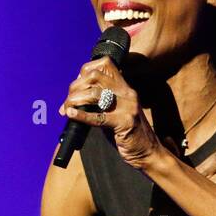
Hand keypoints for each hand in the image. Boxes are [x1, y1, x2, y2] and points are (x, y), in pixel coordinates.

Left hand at [58, 57, 165, 172]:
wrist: (148, 152)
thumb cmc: (128, 134)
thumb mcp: (115, 111)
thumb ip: (100, 102)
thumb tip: (74, 97)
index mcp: (124, 88)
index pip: (104, 64)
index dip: (85, 71)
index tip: (76, 85)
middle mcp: (127, 93)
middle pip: (95, 76)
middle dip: (76, 86)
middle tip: (68, 100)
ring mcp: (127, 107)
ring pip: (94, 94)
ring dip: (75, 100)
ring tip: (66, 109)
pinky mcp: (124, 123)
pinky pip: (98, 117)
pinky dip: (81, 115)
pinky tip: (71, 114)